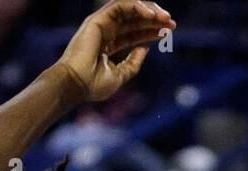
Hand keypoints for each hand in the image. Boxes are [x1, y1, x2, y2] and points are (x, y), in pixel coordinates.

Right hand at [54, 1, 174, 103]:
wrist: (77, 85)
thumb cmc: (94, 85)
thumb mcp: (121, 75)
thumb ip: (133, 62)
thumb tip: (146, 47)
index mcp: (109, 44)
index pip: (134, 33)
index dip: (151, 31)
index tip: (168, 33)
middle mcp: (105, 31)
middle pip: (134, 19)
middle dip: (154, 19)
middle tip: (171, 23)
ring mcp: (101, 24)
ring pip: (128, 9)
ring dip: (148, 10)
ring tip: (164, 18)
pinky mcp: (98, 19)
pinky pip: (120, 5)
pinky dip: (137, 7)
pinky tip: (151, 15)